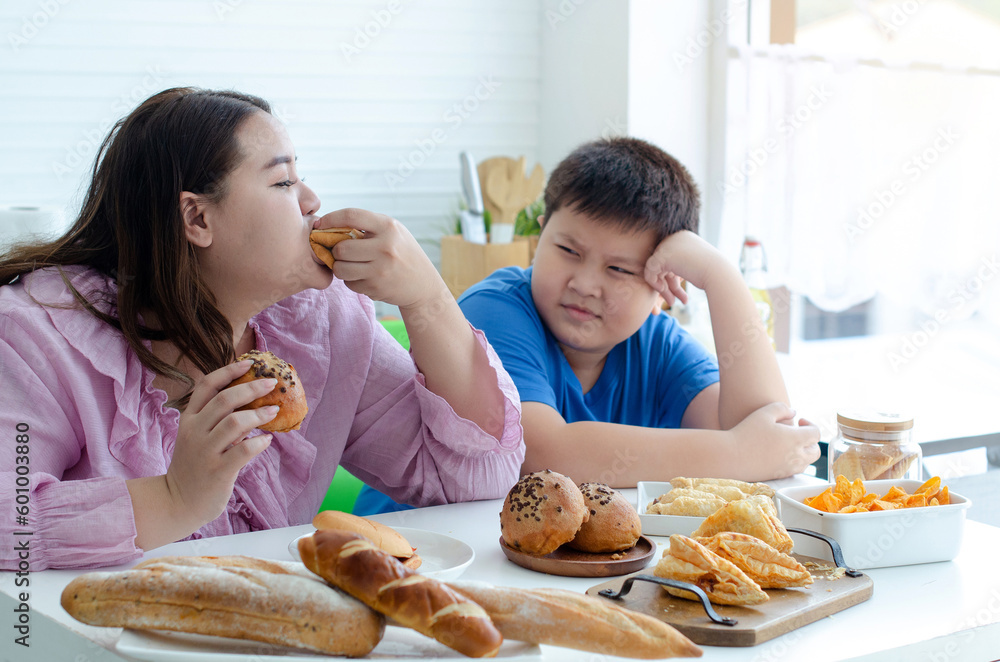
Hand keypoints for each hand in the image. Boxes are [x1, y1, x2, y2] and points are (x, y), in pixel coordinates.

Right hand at [166, 360, 277, 528]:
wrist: (178, 502)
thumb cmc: (194, 467)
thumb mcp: (197, 437)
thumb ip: (216, 420)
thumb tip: (250, 402)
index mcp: (189, 419)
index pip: (206, 385)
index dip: (228, 371)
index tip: (249, 363)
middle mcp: (195, 431)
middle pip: (225, 399)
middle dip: (252, 387)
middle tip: (272, 383)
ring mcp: (205, 451)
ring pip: (235, 421)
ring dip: (259, 413)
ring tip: (274, 411)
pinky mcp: (218, 470)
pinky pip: (244, 450)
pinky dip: (259, 442)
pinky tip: (267, 440)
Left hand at [316, 208, 446, 309]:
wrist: (424, 285)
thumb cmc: (403, 253)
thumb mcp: (393, 232)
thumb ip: (367, 227)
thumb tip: (328, 226)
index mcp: (388, 227)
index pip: (351, 215)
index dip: (330, 219)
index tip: (320, 225)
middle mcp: (385, 247)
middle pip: (341, 247)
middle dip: (336, 251)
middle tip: (342, 252)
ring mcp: (380, 269)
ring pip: (340, 268)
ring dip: (341, 267)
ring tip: (352, 265)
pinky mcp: (376, 287)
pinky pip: (349, 283)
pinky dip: (352, 281)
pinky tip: (365, 277)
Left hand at [644, 230, 725, 305]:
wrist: (719, 274)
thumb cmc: (712, 274)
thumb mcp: (694, 267)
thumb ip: (680, 267)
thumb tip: (664, 274)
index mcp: (683, 238)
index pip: (669, 259)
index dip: (671, 278)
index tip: (679, 292)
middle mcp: (674, 238)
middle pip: (662, 264)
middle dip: (667, 284)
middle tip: (673, 301)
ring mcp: (668, 245)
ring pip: (655, 269)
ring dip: (663, 288)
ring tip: (671, 302)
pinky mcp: (662, 255)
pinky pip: (650, 270)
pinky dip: (655, 284)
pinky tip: (666, 294)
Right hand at [729, 402, 821, 480]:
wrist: (731, 457)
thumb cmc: (746, 432)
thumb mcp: (763, 413)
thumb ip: (782, 409)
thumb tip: (794, 412)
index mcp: (795, 439)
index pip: (816, 434)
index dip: (811, 425)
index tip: (800, 421)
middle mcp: (796, 456)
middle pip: (816, 451)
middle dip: (811, 441)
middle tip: (798, 434)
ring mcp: (788, 468)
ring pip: (807, 463)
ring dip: (803, 452)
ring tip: (789, 444)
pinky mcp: (779, 476)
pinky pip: (795, 470)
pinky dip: (794, 462)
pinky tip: (779, 453)